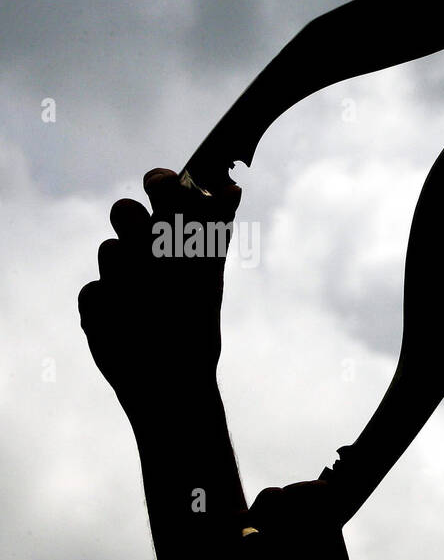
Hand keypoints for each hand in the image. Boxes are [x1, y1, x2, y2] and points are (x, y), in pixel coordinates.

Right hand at [77, 168, 241, 423]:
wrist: (176, 378)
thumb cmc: (196, 323)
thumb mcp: (207, 273)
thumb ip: (215, 229)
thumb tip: (234, 188)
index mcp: (173, 241)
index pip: (162, 194)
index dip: (160, 182)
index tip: (164, 183)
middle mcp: (143, 253)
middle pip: (125, 213)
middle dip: (135, 219)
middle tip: (155, 238)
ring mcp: (116, 279)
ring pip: (109, 251)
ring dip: (130, 269)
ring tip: (154, 296)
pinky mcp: (95, 306)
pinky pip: (94, 293)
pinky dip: (113, 307)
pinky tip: (132, 325)